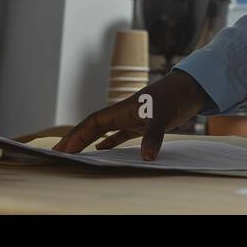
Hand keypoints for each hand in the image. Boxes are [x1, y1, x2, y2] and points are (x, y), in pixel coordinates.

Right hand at [52, 69, 212, 160]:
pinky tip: (103, 153)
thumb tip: (147, 158)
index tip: (62, 150)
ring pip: (103, 133)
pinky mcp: (142, 124)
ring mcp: (131, 119)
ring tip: (73, 156)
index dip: (76, 137)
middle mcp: (122, 114)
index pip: (91, 124)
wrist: (190, 88)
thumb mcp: (162, 116)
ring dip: (89, 144)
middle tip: (57, 155)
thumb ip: (153, 137)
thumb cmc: (174, 96)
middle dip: (74, 141)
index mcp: (120, 110)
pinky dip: (109, 144)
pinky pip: (120, 136)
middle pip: (92, 129)